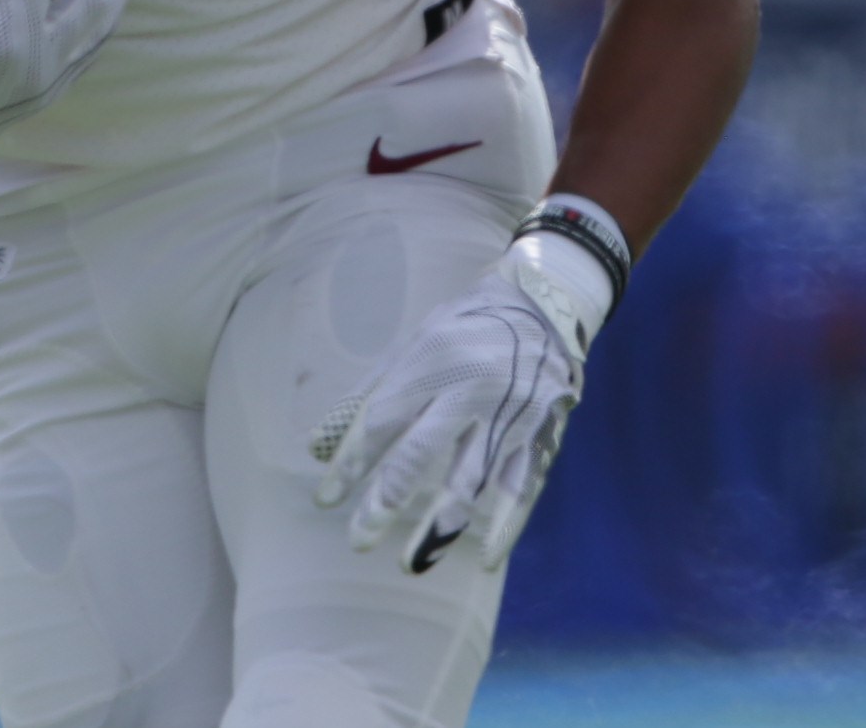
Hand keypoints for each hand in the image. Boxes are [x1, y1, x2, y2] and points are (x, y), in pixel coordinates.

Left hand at [311, 239, 600, 574]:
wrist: (548, 301)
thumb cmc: (466, 324)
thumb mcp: (414, 344)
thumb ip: (367, 397)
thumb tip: (318, 448)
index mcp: (431, 360)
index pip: (381, 419)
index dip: (352, 462)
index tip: (326, 500)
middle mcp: (469, 386)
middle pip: (421, 450)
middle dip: (387, 499)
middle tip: (358, 541)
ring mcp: (509, 411)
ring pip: (471, 476)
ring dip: (441, 524)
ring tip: (412, 563)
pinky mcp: (541, 431)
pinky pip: (522, 483)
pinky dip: (505, 523)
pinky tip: (487, 556)